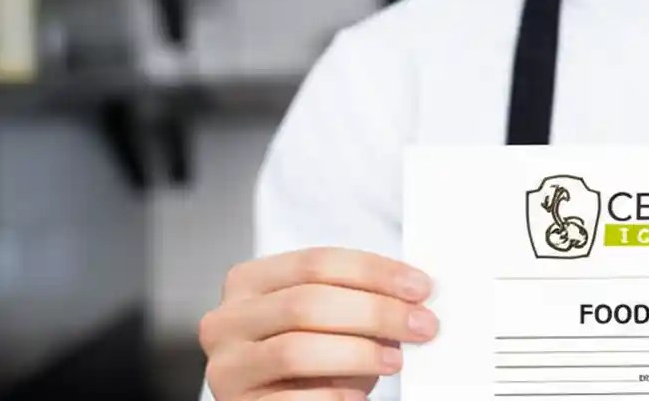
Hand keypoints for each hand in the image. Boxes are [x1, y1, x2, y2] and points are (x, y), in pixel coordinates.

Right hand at [200, 248, 438, 399]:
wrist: (275, 399)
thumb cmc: (307, 352)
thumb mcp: (326, 316)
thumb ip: (355, 298)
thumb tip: (413, 297)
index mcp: (248, 282)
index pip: (316, 262)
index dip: (374, 272)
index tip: (420, 287)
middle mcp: (226, 321)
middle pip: (307, 303)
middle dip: (375, 312)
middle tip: (421, 325)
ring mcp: (227, 368)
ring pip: (296, 350)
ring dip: (359, 354)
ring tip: (394, 360)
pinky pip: (293, 400)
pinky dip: (336, 395)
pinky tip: (359, 393)